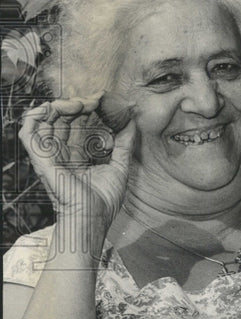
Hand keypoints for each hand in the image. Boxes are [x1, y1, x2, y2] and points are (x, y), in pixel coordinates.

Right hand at [19, 93, 135, 232]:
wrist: (92, 219)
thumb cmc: (104, 201)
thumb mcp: (120, 165)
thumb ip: (125, 142)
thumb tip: (132, 118)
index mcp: (77, 155)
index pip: (78, 124)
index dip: (89, 109)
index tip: (104, 99)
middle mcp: (62, 153)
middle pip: (64, 119)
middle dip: (79, 104)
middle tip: (95, 99)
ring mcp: (50, 156)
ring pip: (46, 121)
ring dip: (61, 106)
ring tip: (80, 103)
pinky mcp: (41, 160)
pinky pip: (29, 133)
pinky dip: (35, 117)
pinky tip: (51, 107)